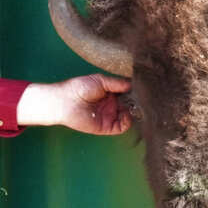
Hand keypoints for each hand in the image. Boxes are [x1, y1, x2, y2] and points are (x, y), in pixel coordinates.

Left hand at [17, 74, 132, 134]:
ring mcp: (110, 115)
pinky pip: (122, 126)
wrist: (65, 102)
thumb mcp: (101, 80)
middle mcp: (112, 104)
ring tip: (135, 105)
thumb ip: (117, 83)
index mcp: (110, 93)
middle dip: (137, 101)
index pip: (127, 93)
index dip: (134, 91)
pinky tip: (127, 114)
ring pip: (128, 115)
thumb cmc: (80, 88)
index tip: (142, 88)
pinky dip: (127, 121)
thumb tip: (133, 84)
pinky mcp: (107, 126)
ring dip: (134, 111)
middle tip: (142, 98)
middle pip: (130, 104)